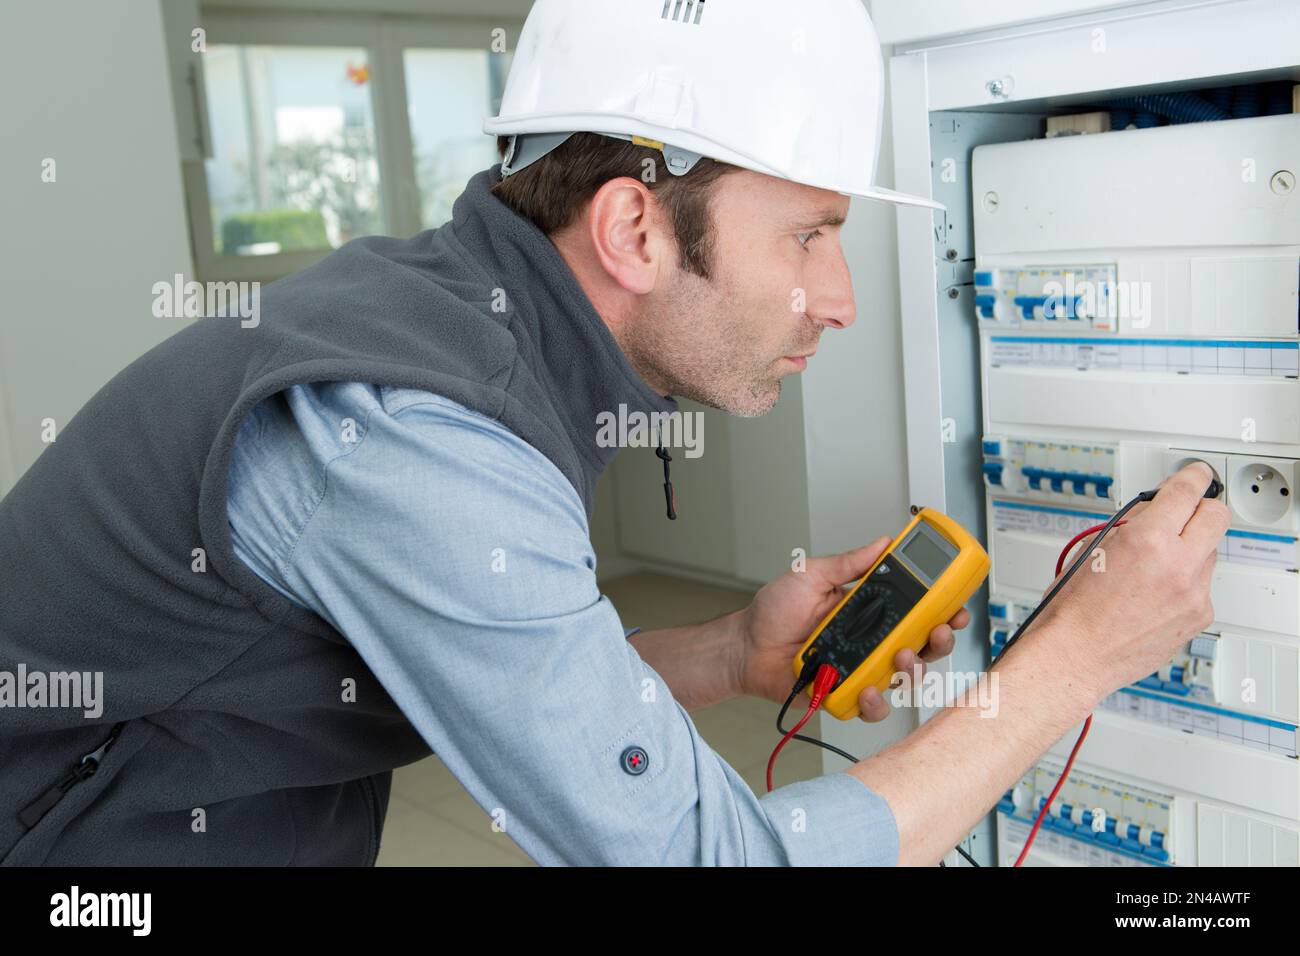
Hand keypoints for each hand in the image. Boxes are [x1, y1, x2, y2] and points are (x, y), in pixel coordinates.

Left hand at [737, 537, 970, 720]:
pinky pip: (873, 705)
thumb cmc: (773, 612)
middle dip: (939, 640)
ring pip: (905, 677)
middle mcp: (870, 641)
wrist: (744, 646)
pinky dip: (877, 701)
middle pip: (921, 645)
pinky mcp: (845, 694)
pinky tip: (868, 688)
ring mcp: (860, 668)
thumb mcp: (812, 576)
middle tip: (938, 631)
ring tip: (900, 656)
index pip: (915, 610)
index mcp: (868, 610)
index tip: (955, 604)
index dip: (940, 609)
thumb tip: (882, 543)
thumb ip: (849, 563)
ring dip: (912, 668)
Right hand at [1005, 461, 1229, 702]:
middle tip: (1187, 512)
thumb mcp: (1092, 550)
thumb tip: (1155, 510)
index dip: (1193, 476)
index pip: (1187, 491)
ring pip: (1209, 554)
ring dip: (1189, 551)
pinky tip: (1154, 595)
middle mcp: (1178, 565)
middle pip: (1217, 517)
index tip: (1196, 474)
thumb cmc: (1072, 609)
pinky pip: (1201, 587)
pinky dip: (1183, 585)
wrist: (1075, 656)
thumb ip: (1132, 525)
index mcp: (1147, 540)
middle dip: (1203, 508)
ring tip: (1154, 568)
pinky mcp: (1198, 617)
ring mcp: (1193, 594)